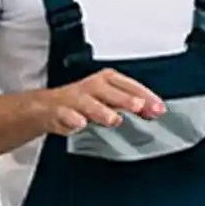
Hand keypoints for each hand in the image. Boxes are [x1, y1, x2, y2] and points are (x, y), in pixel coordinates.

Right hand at [40, 68, 165, 135]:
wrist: (45, 107)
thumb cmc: (82, 103)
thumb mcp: (108, 101)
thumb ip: (131, 106)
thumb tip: (155, 112)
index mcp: (106, 81)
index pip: (128, 84)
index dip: (144, 95)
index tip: (158, 108)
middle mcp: (91, 88)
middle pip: (109, 91)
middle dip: (125, 99)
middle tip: (139, 106)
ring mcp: (74, 100)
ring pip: (87, 102)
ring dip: (100, 110)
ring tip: (114, 119)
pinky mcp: (57, 112)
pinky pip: (64, 115)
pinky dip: (71, 119)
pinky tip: (79, 124)